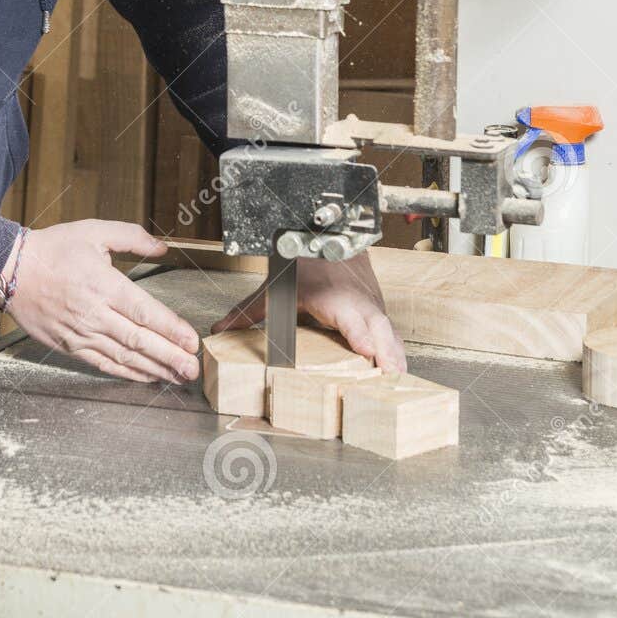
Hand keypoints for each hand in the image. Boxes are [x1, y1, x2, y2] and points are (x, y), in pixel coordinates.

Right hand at [0, 220, 200, 383]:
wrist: (10, 270)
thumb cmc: (52, 249)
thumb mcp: (94, 231)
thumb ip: (132, 237)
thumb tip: (162, 247)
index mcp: (103, 284)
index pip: (144, 312)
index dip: (170, 329)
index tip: (191, 341)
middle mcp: (93, 313)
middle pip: (138, 340)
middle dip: (170, 356)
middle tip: (193, 368)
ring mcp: (80, 333)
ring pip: (123, 356)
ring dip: (154, 369)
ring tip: (177, 376)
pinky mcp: (69, 346)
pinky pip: (102, 363)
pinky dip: (127, 372)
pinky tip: (146, 376)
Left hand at [211, 251, 406, 371]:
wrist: (329, 236)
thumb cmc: (306, 261)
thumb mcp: (275, 287)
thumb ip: (248, 310)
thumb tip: (219, 329)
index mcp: (332, 296)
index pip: (351, 316)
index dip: (360, 334)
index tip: (366, 351)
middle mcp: (356, 301)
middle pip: (378, 328)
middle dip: (385, 353)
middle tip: (390, 378)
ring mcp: (370, 305)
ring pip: (389, 330)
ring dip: (394, 355)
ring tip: (398, 380)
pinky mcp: (377, 309)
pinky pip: (390, 331)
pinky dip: (395, 349)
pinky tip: (397, 370)